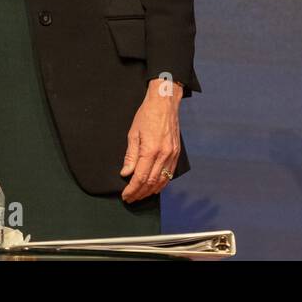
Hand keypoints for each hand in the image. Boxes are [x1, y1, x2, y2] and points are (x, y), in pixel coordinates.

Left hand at [120, 78, 182, 202]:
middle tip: (130, 198)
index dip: (132, 189)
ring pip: (162, 180)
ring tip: (140, 195)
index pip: (140, 177)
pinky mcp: (176, 153)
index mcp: (151, 150)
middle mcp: (164, 155)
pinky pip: (170, 174)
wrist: (165, 102)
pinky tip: (154, 187)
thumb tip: (126, 173)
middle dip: (139, 193)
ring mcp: (172, 154)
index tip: (125, 195)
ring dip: (150, 191)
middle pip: (151, 182)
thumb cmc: (147, 115)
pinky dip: (162, 183)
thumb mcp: (133, 133)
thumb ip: (130, 155)